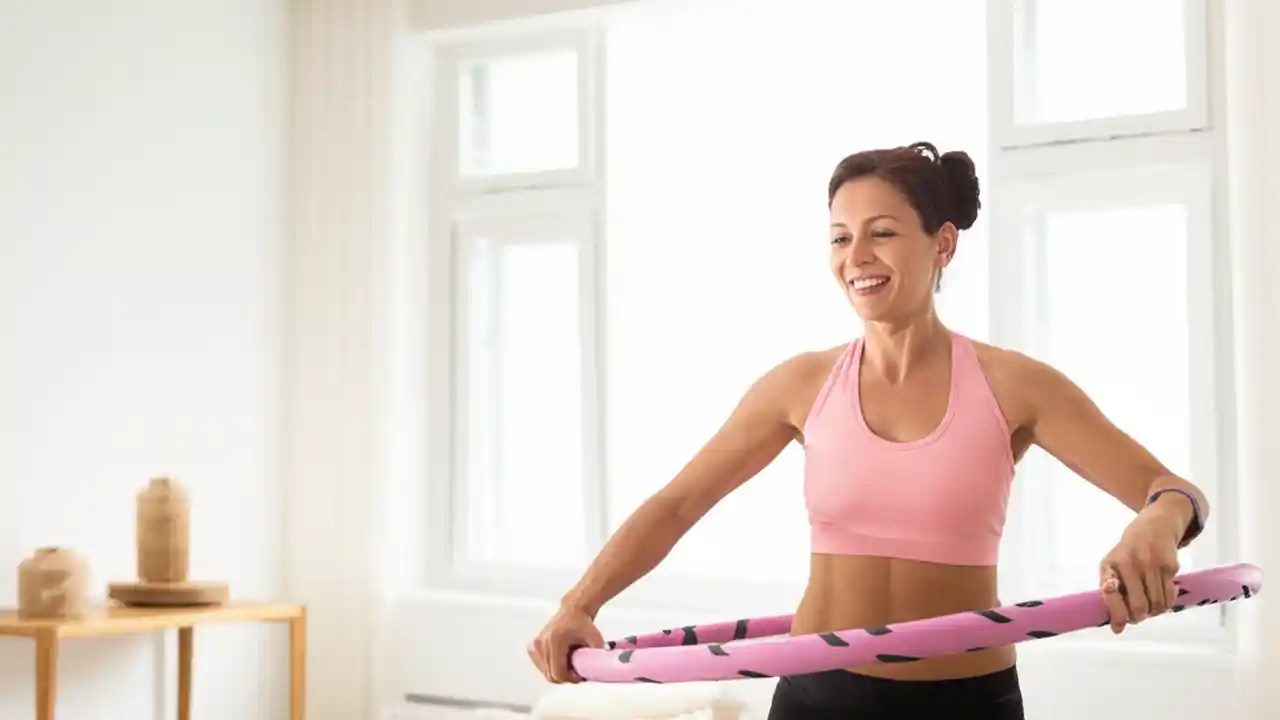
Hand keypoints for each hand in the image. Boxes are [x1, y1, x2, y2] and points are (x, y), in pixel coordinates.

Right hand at [527, 604, 604, 682]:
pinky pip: (542, 666)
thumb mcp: (596, 640)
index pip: (557, 673)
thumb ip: (598, 656)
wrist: (573, 611)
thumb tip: (600, 671)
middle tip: (577, 671)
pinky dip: (551, 667)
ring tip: (571, 662)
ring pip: (546, 672)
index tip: (581, 676)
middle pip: (550, 675)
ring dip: (559, 672)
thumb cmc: (584, 624)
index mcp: (555, 640)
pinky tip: (562, 659)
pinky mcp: (532, 646)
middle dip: (565, 677)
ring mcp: (535, 645)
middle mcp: (542, 642)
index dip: (570, 679)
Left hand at [1098, 509, 1183, 633]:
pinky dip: (1166, 603)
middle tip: (1139, 616)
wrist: (1154, 527)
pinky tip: (1161, 595)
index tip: (1118, 628)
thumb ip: (1113, 592)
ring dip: (1153, 612)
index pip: (1110, 594)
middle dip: (1138, 617)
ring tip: (1150, 606)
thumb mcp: (1113, 565)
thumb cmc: (1128, 552)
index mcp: (1110, 564)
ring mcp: (1150, 564)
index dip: (1116, 614)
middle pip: (1137, 606)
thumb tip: (1117, 628)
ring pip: (1156, 604)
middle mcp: (1129, 563)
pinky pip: (1169, 597)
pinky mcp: (1169, 566)